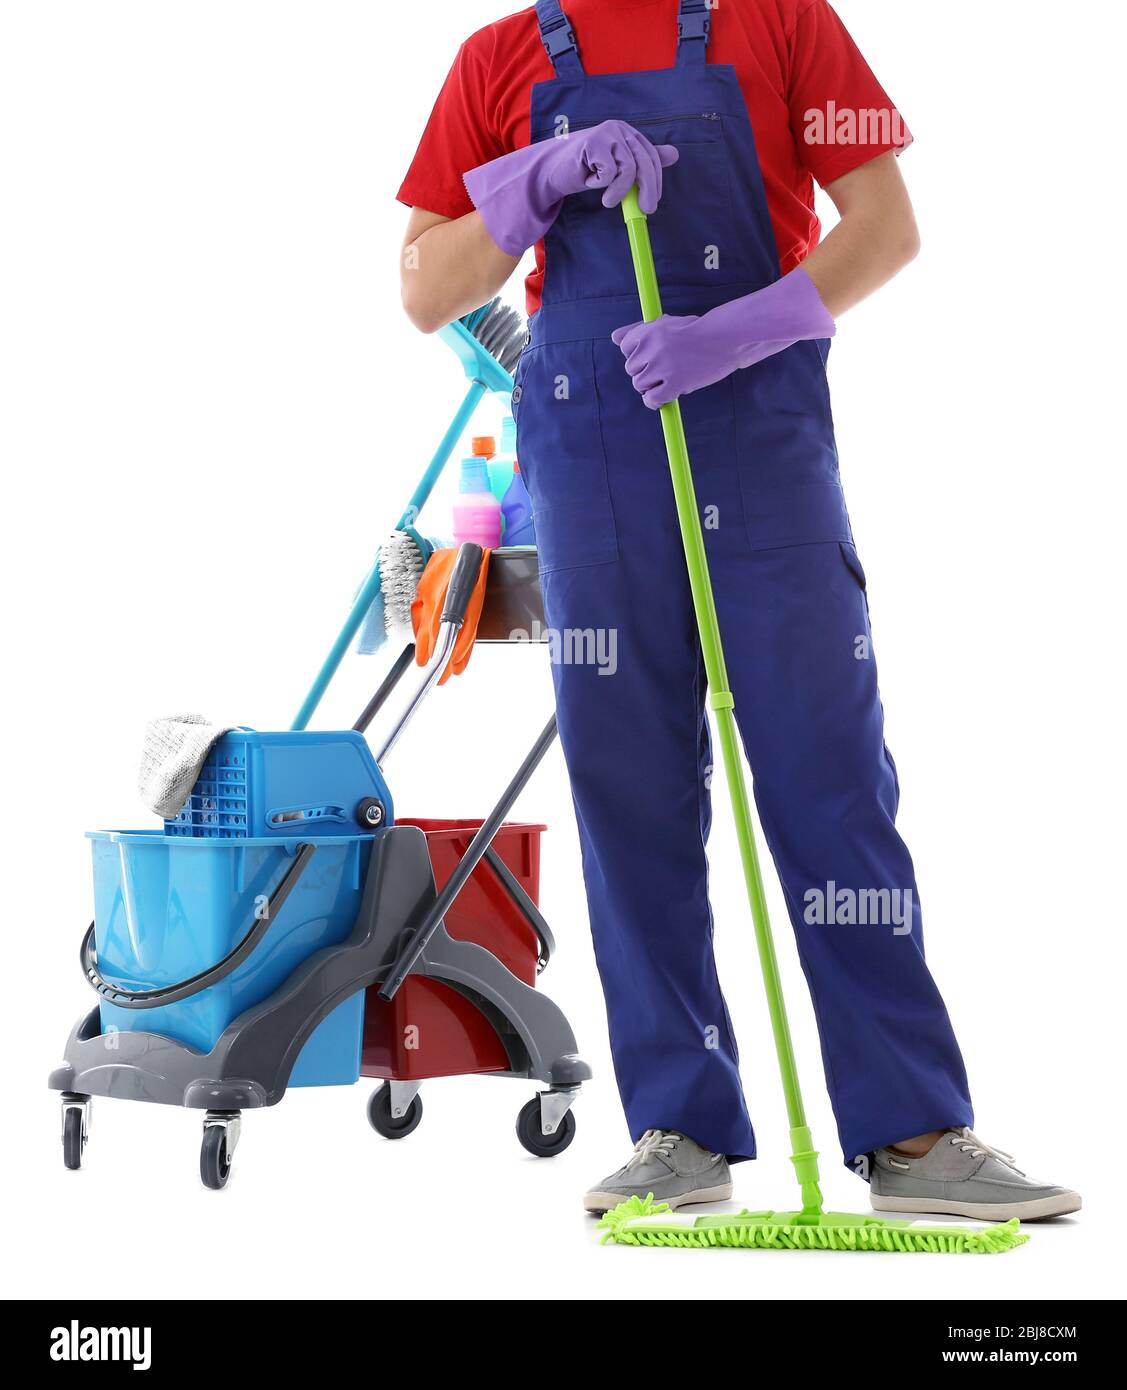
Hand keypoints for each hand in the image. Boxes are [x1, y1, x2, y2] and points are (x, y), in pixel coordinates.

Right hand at [545, 119, 678, 211]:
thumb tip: (675, 154)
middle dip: (648, 189)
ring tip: (607, 200)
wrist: (554, 171)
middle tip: (646, 211)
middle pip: (644, 162)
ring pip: (628, 169)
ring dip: (619, 191)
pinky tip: (588, 179)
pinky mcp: (593, 143)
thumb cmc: (586, 170)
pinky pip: (608, 172)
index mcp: (628, 133)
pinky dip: (600, 184)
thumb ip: (642, 161)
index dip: (655, 182)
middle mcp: (619, 129)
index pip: (651, 157)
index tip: (651, 203)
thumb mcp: (618, 167)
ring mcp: (606, 133)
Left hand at [612, 269, 835, 408]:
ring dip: (652, 386)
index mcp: (648, 330)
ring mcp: (662, 366)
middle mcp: (651, 347)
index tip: (655, 355)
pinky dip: (656, 401)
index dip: (639, 355)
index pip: (625, 348)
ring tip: (670, 380)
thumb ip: (638, 331)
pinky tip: (667, 396)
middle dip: (646, 372)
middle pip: (632, 369)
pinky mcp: (674, 383)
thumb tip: (614, 337)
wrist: (725, 338)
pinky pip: (652, 399)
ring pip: (640, 385)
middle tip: (667, 369)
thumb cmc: (696, 331)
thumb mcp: (666, 324)